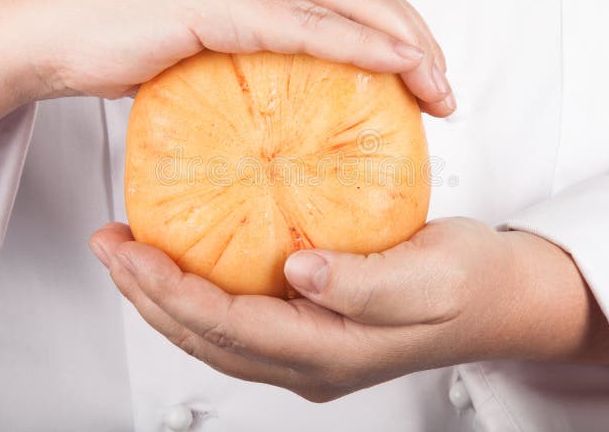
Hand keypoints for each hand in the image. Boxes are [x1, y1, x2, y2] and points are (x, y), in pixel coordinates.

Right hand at [34, 0, 454, 113]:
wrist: (56, 31)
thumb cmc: (127, 37)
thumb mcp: (213, 32)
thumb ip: (263, 41)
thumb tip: (306, 85)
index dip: (396, 23)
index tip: (424, 69)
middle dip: (414, 37)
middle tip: (443, 88)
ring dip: (403, 46)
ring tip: (435, 89)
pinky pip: (309, 25)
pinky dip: (360, 47)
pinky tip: (398, 69)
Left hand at [89, 218, 608, 402]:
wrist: (500, 297)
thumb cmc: (472, 282)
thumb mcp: (431, 276)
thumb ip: (367, 283)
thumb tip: (300, 271)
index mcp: (333, 352)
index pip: (230, 328)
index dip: (172, 292)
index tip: (130, 250)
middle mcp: (310, 361)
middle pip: (207, 339)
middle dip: (149, 297)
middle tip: (109, 248)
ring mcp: (309, 350)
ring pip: (214, 335)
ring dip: (165, 297)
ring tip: (129, 255)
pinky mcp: (313, 328)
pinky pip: (238, 318)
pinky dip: (200, 292)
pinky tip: (185, 261)